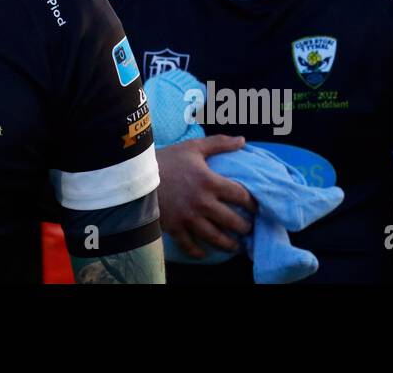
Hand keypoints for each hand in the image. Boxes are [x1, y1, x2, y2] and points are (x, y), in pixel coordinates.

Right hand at [155, 136, 256, 258]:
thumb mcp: (193, 147)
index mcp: (209, 182)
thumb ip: (219, 143)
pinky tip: (204, 253)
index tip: (256, 208)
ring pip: (215, 237)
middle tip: (248, 229)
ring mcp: (188, 217)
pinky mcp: (174, 227)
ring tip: (235, 246)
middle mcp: (202, 202)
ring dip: (228, 244)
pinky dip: (198, 252)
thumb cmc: (167, 159)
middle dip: (244, 227)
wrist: (136, 174)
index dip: (252, 203)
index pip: (240, 195)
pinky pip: (189, 245)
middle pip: (232, 221)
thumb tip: (243, 139)